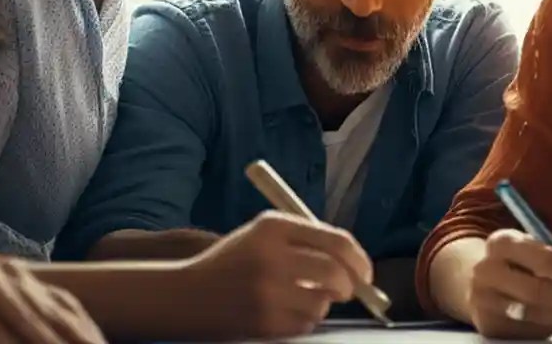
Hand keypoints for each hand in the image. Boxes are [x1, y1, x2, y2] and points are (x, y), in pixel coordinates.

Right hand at [185, 211, 373, 338]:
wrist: (185, 294)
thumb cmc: (233, 263)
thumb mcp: (262, 236)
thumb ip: (306, 240)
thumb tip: (356, 264)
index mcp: (273, 226)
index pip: (336, 241)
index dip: (359, 259)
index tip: (366, 273)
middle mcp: (271, 255)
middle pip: (335, 273)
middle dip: (349, 286)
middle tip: (346, 291)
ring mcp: (267, 291)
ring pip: (322, 302)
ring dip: (320, 304)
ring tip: (298, 298)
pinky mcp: (263, 321)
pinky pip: (305, 324)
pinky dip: (302, 320)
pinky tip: (280, 312)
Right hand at [467, 229, 551, 339]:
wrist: (477, 280)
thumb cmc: (520, 262)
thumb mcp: (539, 248)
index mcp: (502, 242)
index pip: (546, 261)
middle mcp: (486, 270)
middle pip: (538, 291)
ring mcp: (483, 300)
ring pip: (533, 313)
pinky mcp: (487, 324)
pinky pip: (526, 329)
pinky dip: (549, 324)